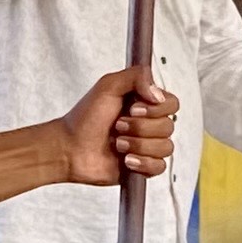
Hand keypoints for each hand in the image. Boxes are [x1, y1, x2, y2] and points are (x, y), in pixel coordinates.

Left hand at [59, 67, 178, 185]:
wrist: (69, 148)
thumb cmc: (84, 118)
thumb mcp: (108, 85)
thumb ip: (137, 76)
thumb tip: (158, 93)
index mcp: (145, 103)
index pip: (172, 104)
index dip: (155, 109)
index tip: (133, 109)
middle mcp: (149, 124)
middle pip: (168, 126)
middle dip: (140, 128)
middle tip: (117, 126)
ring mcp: (147, 146)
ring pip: (165, 147)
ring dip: (138, 145)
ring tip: (118, 144)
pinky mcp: (143, 166)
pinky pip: (160, 166)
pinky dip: (142, 162)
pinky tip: (126, 160)